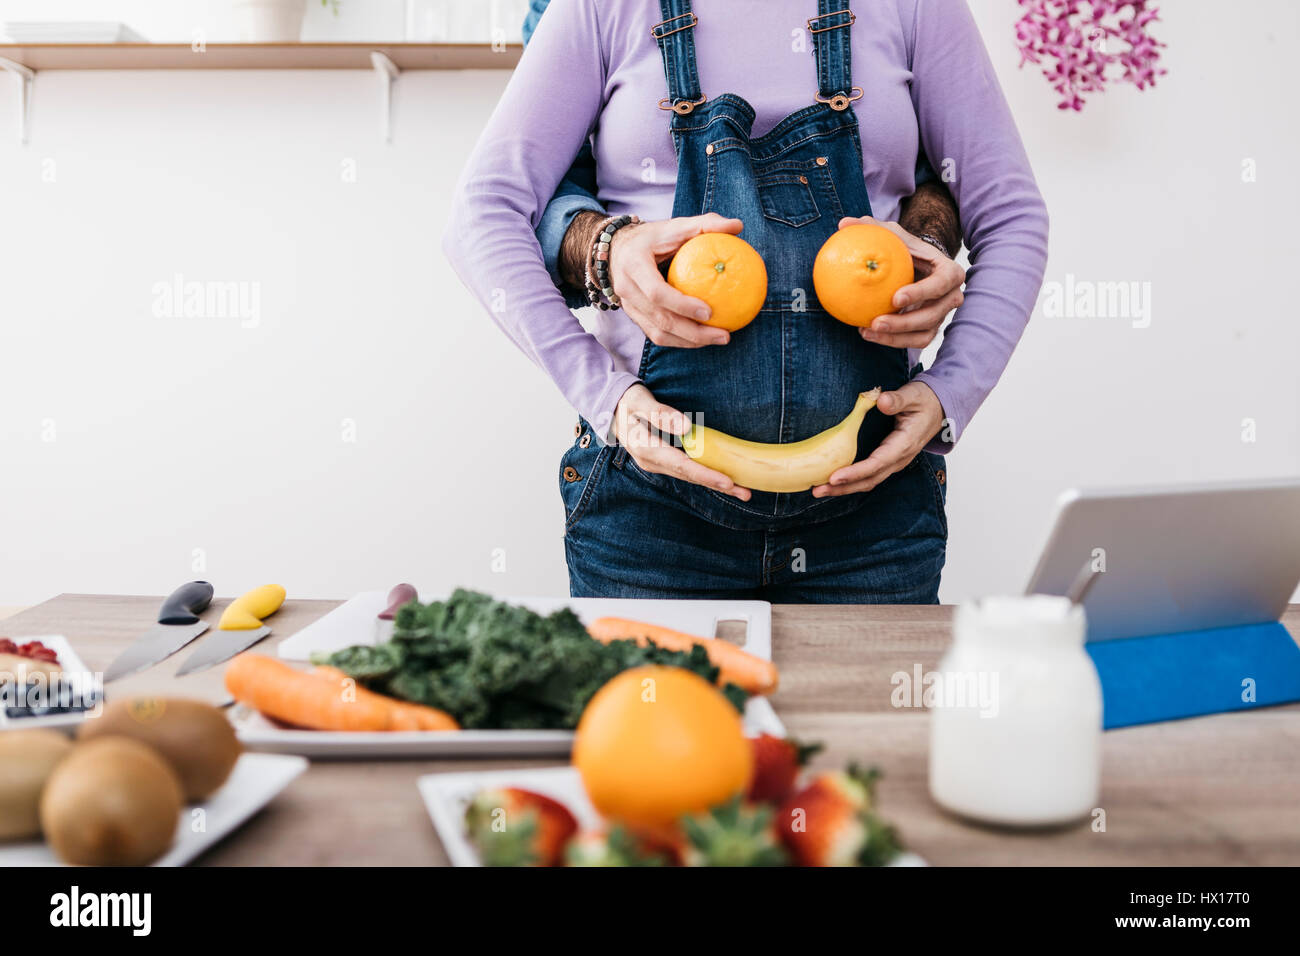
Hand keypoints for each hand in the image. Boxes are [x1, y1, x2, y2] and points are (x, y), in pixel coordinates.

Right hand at [607, 213, 744, 347]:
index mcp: (634, 265)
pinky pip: (657, 335)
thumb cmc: (652, 237)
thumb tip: (737, 225)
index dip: (681, 305)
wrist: (617, 249)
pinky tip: (704, 339)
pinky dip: (681, 341)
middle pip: (660, 319)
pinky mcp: (635, 317)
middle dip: (693, 333)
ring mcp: (628, 306)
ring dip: (689, 342)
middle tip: (723, 335)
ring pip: (658, 333)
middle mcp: (627, 289)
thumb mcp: (675, 225)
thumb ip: (705, 224)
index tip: (709, 312)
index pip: (656, 292)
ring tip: (718, 339)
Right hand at [614, 383, 751, 500]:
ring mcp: (657, 464)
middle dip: (718, 485)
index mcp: (646, 449)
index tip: (727, 482)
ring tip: (742, 490)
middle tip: (746, 493)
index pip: (681, 465)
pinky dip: (706, 475)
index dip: (705, 474)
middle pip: (690, 476)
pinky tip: (723, 478)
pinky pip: (687, 471)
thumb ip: (661, 414)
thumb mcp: (641, 402)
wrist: (611, 409)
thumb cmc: (628, 402)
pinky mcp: (663, 462)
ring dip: (715, 483)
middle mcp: (652, 462)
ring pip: (690, 476)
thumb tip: (687, 427)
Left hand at [811, 382, 943, 496]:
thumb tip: (882, 401)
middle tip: (817, 490)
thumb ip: (897, 399)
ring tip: (818, 489)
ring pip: (867, 481)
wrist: (939, 409)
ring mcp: (893, 462)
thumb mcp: (913, 395)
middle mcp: (899, 458)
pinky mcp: (888, 461)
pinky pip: (868, 476)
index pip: (877, 464)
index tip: (834, 476)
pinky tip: (833, 481)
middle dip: (842, 487)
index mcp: (904, 444)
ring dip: (844, 488)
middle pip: (868, 479)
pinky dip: (850, 481)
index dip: (855, 472)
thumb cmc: (924, 401)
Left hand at [837, 215, 964, 348]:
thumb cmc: (902, 248)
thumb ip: (870, 227)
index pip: (942, 283)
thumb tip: (843, 224)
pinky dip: (892, 341)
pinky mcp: (929, 329)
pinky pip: (913, 342)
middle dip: (905, 322)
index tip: (895, 297)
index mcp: (949, 271)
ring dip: (896, 337)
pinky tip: (866, 334)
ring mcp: (941, 315)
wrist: (912, 266)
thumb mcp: (889, 234)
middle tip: (876, 322)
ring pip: (924, 334)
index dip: (922, 292)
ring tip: (868, 331)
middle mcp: (951, 296)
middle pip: (933, 314)